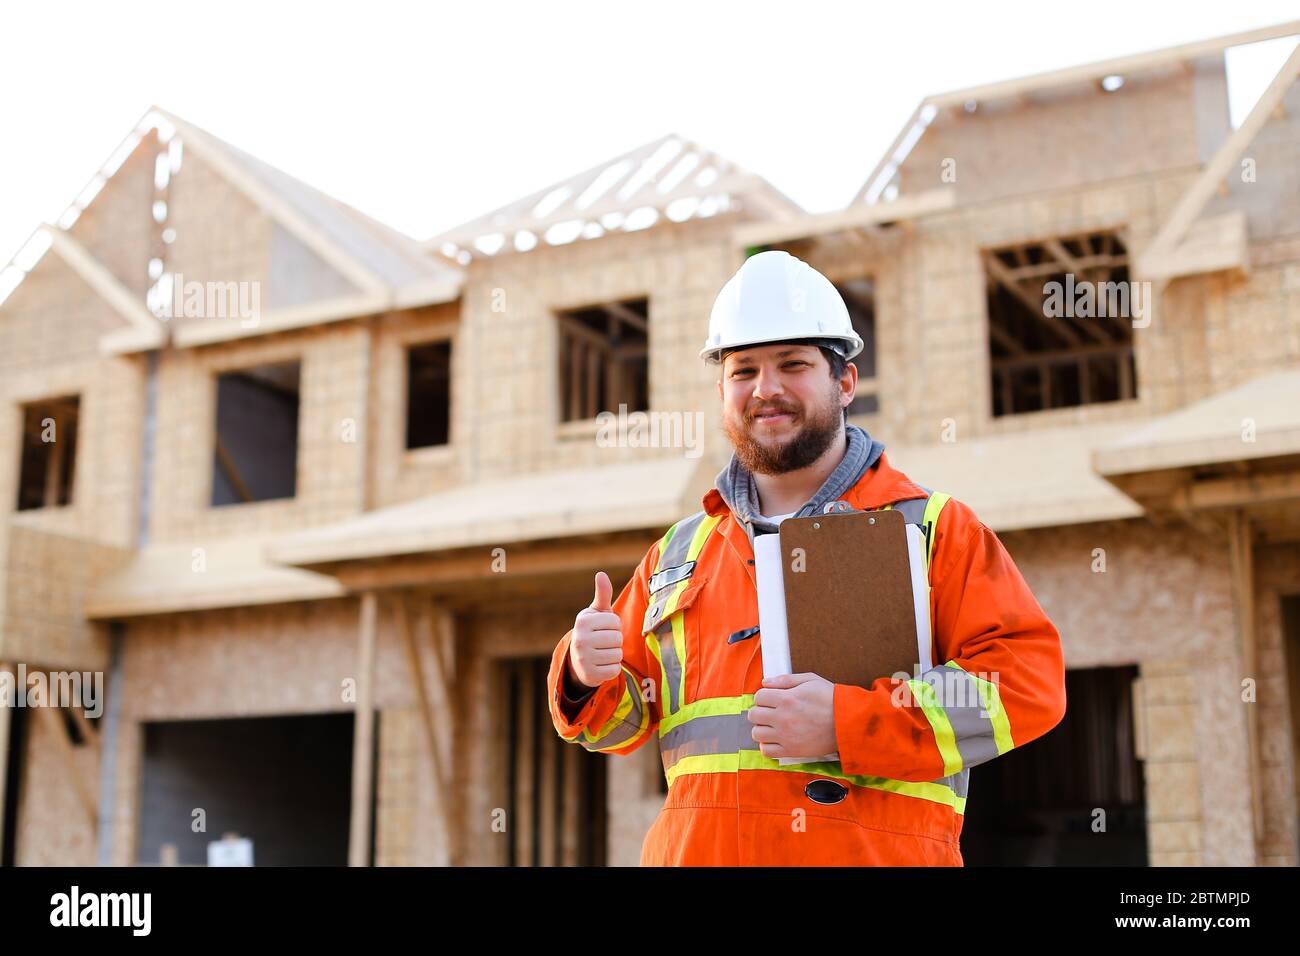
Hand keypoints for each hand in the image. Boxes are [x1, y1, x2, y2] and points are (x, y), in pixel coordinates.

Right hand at [568, 572, 623, 688]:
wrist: (578, 661)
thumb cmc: (593, 631)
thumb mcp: (596, 613)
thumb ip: (602, 594)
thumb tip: (601, 574)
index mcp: (582, 621)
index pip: (615, 622)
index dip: (613, 626)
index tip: (602, 629)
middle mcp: (580, 639)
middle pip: (617, 639)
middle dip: (615, 641)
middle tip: (603, 643)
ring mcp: (584, 658)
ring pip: (618, 655)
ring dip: (614, 655)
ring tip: (602, 653)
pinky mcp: (590, 674)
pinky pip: (615, 670)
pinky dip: (612, 669)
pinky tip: (602, 665)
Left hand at [748, 673, 836, 758]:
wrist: (848, 723)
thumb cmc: (831, 700)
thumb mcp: (811, 681)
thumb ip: (786, 679)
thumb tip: (765, 682)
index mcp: (786, 698)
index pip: (758, 697)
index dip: (763, 697)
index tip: (771, 699)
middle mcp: (783, 717)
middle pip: (754, 715)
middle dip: (760, 711)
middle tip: (770, 712)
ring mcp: (786, 736)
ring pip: (757, 734)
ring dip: (762, 729)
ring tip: (772, 726)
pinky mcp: (791, 751)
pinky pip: (766, 751)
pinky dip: (767, 746)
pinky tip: (776, 739)